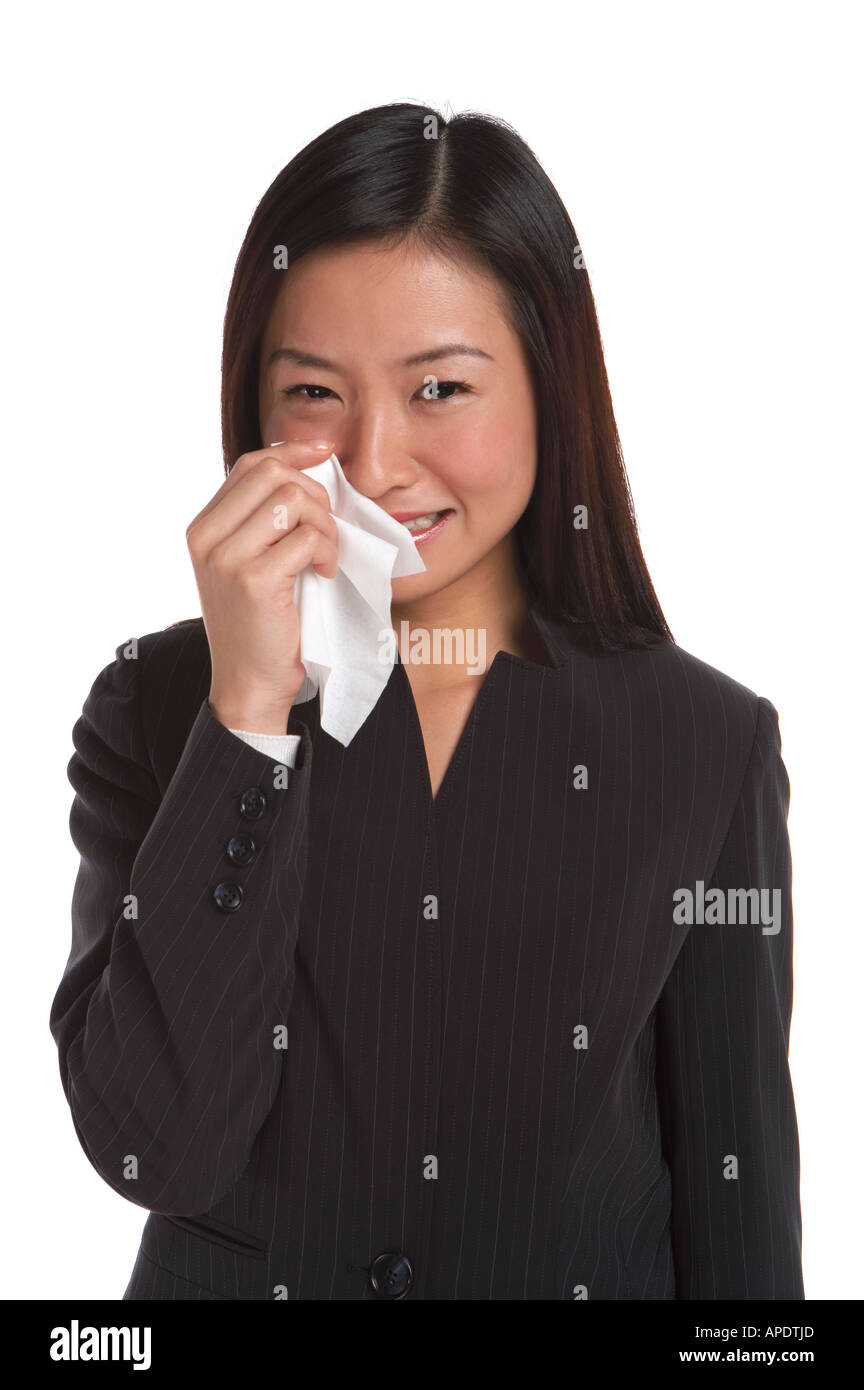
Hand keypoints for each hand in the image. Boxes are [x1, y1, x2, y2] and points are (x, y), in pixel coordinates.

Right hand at [186, 439, 337, 731]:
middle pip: (273, 474)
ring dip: (324, 525)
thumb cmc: (260, 625)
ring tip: (325, 555)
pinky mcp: (252, 579)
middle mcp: (206, 537)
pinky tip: (324, 572)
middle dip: (315, 495)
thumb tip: (312, 468)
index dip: (292, 452)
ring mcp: (226, 557)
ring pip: (293, 500)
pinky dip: (327, 550)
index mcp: (202, 528)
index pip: (250, 464)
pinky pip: (306, 537)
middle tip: (327, 532)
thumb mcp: (250, 564)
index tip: (326, 455)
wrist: (248, 683)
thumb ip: (263, 522)